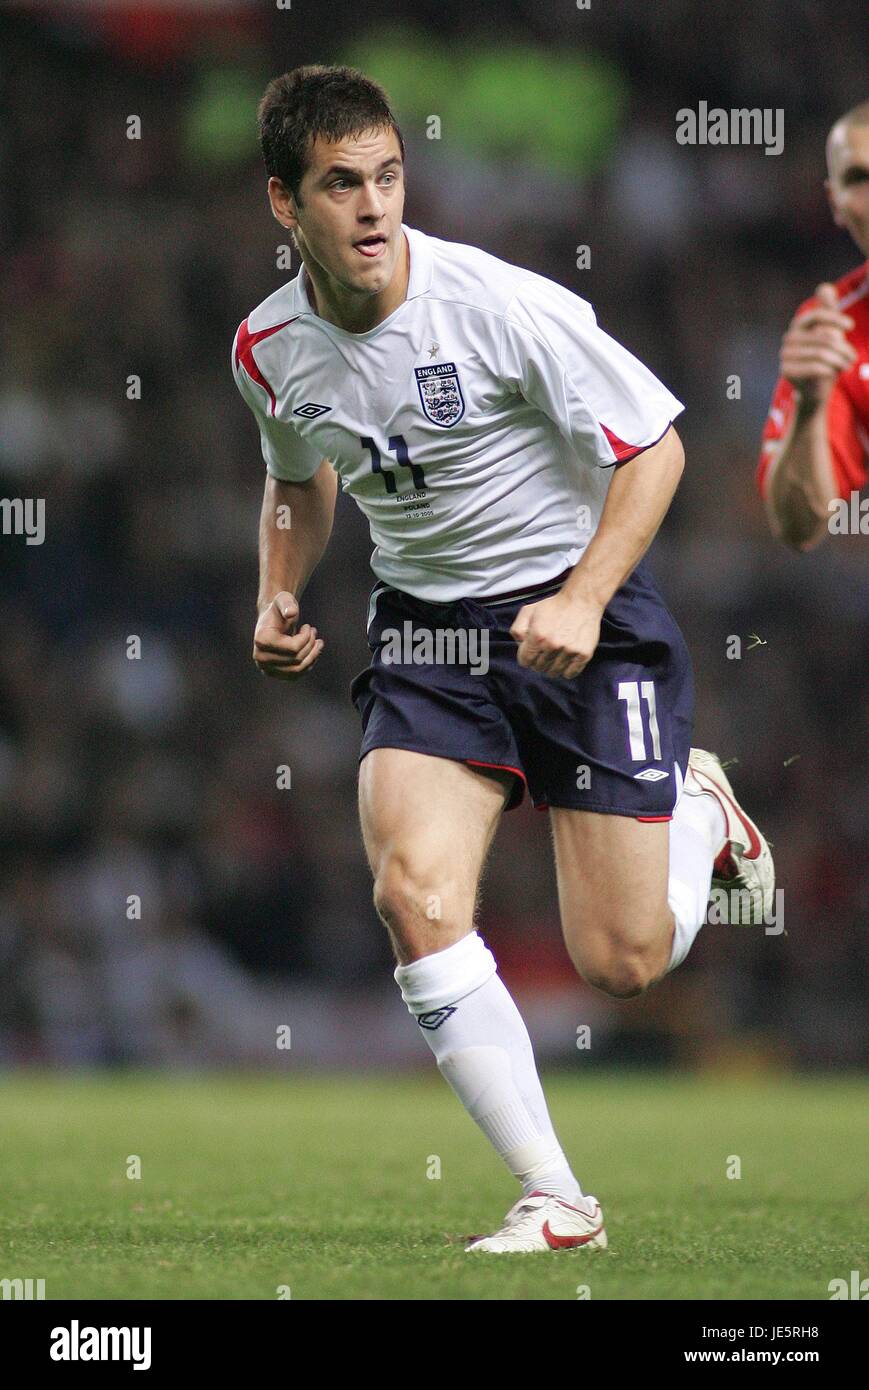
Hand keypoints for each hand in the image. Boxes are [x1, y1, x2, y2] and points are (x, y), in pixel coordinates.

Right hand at [253, 591, 323, 678]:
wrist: (272, 621)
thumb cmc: (280, 609)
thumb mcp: (284, 600)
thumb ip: (287, 604)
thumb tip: (291, 613)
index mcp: (261, 640)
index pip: (293, 648)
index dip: (306, 638)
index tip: (308, 626)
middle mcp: (260, 657)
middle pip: (296, 660)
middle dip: (311, 645)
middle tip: (315, 633)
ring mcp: (265, 668)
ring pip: (297, 670)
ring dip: (312, 656)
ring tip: (319, 643)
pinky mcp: (273, 674)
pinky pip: (295, 675)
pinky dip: (308, 665)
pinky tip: (314, 653)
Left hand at [510, 591, 601, 679]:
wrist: (582, 600)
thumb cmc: (553, 606)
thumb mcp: (528, 611)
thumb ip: (517, 629)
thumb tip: (519, 646)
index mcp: (537, 636)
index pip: (525, 661)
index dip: (526, 656)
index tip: (532, 651)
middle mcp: (553, 645)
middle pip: (538, 668)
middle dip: (538, 661)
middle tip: (544, 650)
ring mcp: (569, 651)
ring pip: (553, 672)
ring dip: (551, 666)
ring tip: (554, 654)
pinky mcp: (584, 654)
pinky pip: (570, 674)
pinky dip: (566, 670)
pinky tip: (565, 659)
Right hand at [780, 282, 856, 411]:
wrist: (814, 389)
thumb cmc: (825, 358)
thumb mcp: (830, 332)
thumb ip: (829, 311)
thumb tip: (825, 287)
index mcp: (799, 325)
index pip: (818, 314)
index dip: (836, 318)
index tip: (851, 326)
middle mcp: (789, 338)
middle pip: (824, 337)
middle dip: (843, 347)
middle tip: (853, 356)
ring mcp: (785, 354)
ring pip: (821, 353)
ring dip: (839, 360)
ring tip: (847, 365)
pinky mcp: (786, 371)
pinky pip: (814, 367)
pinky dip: (829, 370)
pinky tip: (834, 373)